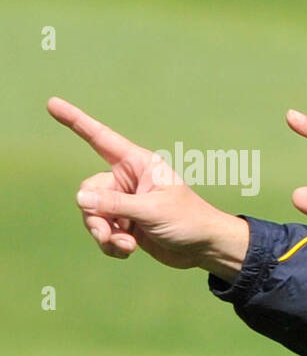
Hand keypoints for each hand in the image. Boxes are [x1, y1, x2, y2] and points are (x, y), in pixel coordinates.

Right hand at [46, 97, 248, 279]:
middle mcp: (128, 181)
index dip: (75, 121)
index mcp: (138, 164)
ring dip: (103, 234)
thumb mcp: (152, 211)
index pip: (100, 139)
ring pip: (92, 215)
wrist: (206, 249)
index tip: (52, 103)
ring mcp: (125, 204)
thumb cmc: (189, 221)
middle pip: (89, 192)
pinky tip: (128, 252)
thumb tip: (80, 198)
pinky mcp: (126, 225)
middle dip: (94, 215)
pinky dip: (111, 245)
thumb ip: (116, 205)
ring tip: (125, 246)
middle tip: (107, 233)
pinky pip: (103, 233)